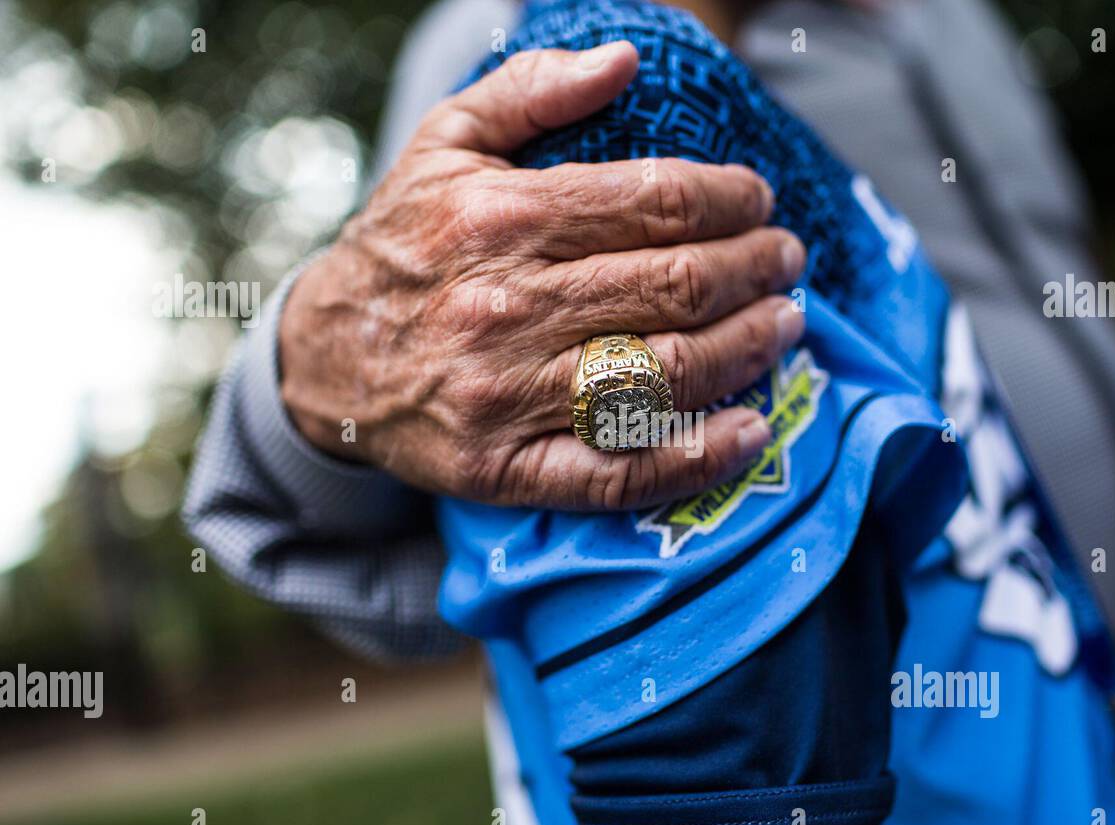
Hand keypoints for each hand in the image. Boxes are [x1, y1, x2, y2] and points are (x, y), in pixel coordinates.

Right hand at [280, 41, 805, 509]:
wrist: (324, 359)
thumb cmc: (403, 246)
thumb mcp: (445, 143)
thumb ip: (532, 90)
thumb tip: (627, 59)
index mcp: (501, 216)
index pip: (654, 200)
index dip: (729, 199)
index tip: (760, 201)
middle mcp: (509, 304)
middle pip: (675, 284)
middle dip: (755, 269)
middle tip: (787, 261)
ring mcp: (508, 394)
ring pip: (663, 371)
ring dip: (747, 347)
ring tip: (785, 325)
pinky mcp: (506, 469)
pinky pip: (618, 472)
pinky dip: (694, 457)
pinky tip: (749, 432)